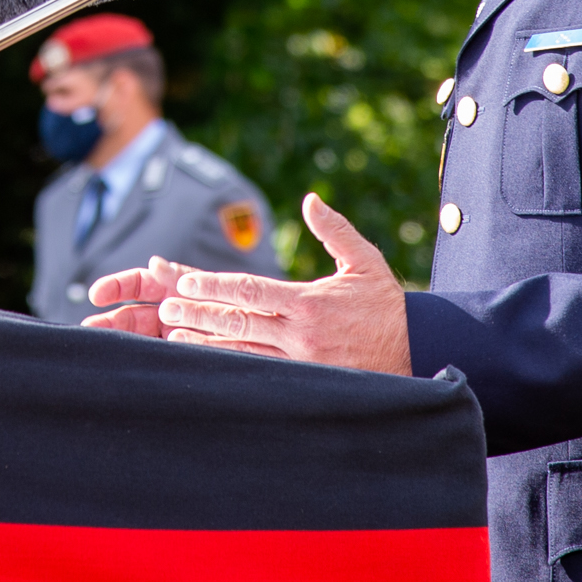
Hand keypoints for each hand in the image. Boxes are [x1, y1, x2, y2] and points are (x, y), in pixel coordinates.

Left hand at [82, 193, 411, 375]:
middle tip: (165, 306)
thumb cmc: (385, 304)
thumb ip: (334, 230)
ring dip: (204, 343)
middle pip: (237, 323)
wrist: (416, 351)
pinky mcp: (304, 382)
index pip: (250, 291)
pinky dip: (228, 367)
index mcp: (308, 303)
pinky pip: (257, 374)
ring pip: (241, 352)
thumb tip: (310, 200)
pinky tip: (205, 363)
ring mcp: (299, 363)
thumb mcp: (364, 261)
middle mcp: (300, 335)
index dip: (214, 285)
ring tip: (172, 334)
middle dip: (198, 313)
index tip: (184, 279)